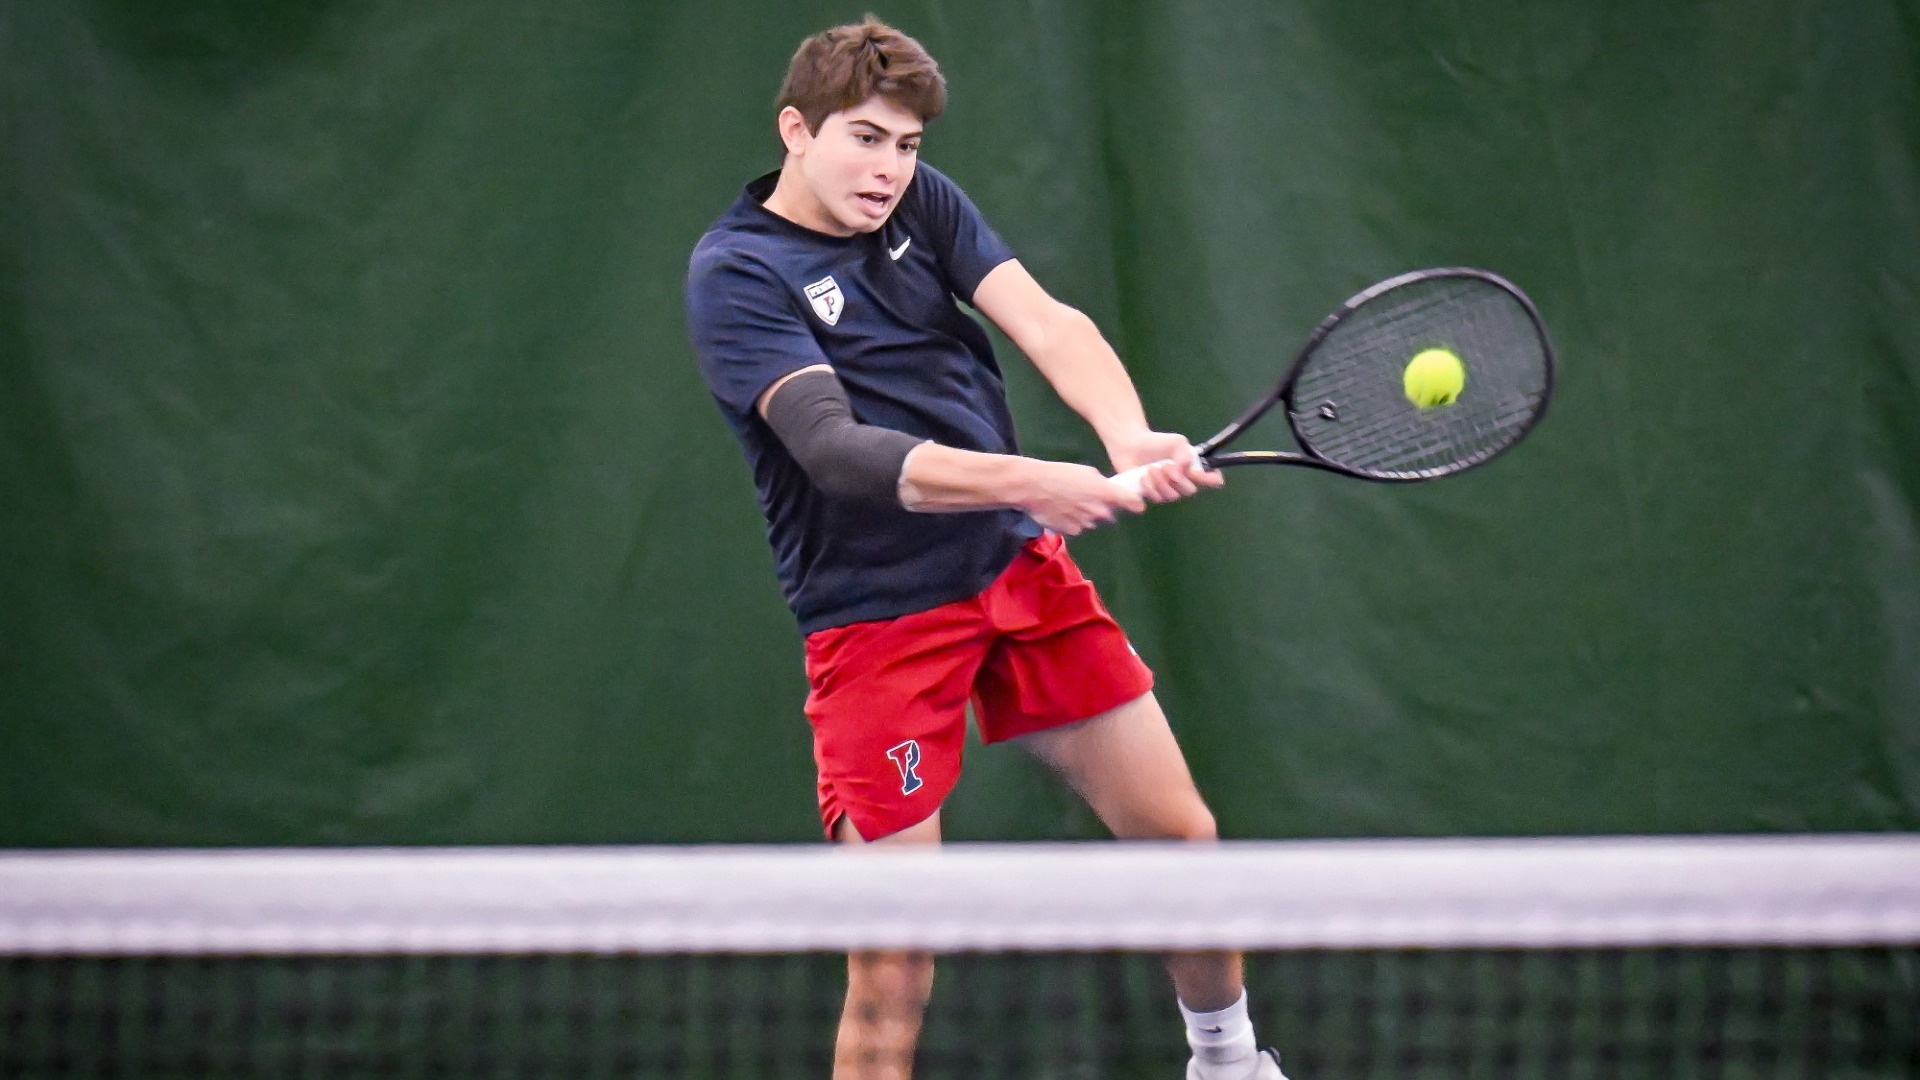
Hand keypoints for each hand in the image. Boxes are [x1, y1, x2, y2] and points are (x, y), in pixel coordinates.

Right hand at [1018, 460, 1147, 535]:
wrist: (1033, 487)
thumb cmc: (1060, 474)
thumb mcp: (1087, 472)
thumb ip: (1103, 485)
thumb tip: (1109, 493)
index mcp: (1106, 494)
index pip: (1135, 505)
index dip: (1135, 504)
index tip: (1132, 503)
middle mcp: (1100, 512)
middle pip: (1111, 515)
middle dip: (1104, 509)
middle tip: (1089, 498)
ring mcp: (1086, 524)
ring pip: (1093, 523)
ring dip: (1087, 516)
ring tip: (1071, 503)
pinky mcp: (1073, 532)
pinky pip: (1079, 528)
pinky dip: (1074, 522)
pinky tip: (1062, 510)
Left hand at [1106, 430, 1225, 502]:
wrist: (1131, 446)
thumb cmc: (1157, 443)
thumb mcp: (1177, 442)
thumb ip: (1186, 455)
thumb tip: (1183, 471)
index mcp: (1194, 469)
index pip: (1213, 480)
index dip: (1212, 480)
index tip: (1200, 473)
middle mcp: (1184, 482)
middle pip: (1190, 491)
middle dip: (1177, 479)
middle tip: (1165, 465)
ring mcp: (1169, 491)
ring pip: (1172, 496)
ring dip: (1161, 482)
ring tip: (1151, 469)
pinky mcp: (1153, 495)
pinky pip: (1157, 499)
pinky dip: (1150, 487)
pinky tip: (1143, 477)